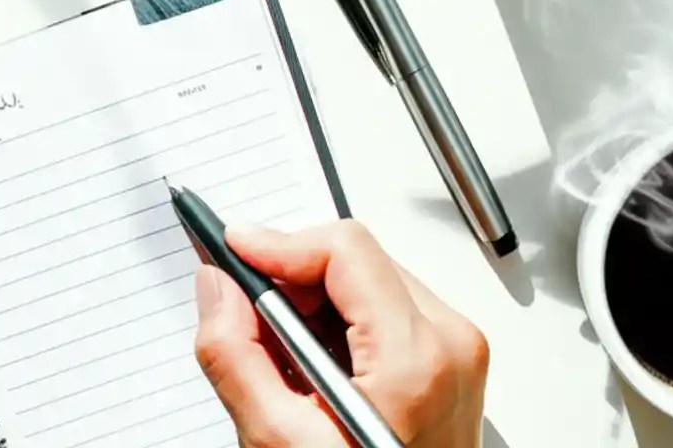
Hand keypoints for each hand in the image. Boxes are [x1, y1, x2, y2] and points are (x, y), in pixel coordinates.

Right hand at [193, 220, 488, 447]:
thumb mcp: (278, 442)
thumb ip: (235, 355)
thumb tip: (216, 288)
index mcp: (416, 357)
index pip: (343, 249)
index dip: (278, 244)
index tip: (233, 250)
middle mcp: (449, 342)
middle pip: (355, 259)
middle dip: (291, 280)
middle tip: (248, 319)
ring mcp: (456, 351)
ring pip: (367, 280)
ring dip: (313, 305)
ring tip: (284, 362)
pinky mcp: (450, 360)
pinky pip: (385, 309)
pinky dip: (339, 325)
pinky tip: (317, 371)